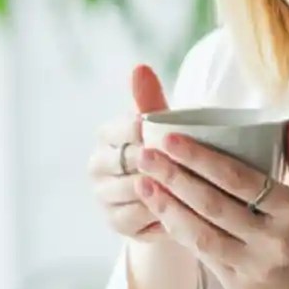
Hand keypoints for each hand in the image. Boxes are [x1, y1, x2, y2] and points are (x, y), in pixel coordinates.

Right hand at [87, 65, 171, 242]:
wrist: (167, 193)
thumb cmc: (166, 149)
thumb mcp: (161, 125)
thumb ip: (149, 99)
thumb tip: (140, 67)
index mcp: (105, 135)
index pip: (121, 128)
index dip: (143, 130)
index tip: (167, 132)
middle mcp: (97, 165)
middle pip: (128, 162)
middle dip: (157, 161)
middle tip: (187, 161)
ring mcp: (103, 195)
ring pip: (134, 190)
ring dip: (162, 188)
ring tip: (191, 184)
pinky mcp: (114, 221)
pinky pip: (139, 217)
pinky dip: (160, 212)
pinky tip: (183, 208)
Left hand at [135, 111, 288, 288]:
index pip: (239, 180)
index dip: (201, 158)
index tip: (172, 139)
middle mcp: (272, 241)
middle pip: (212, 205)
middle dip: (173, 177)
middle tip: (145, 155)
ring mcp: (253, 267)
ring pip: (201, 234)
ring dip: (167, 207)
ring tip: (143, 183)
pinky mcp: (238, 285)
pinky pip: (203, 255)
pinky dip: (180, 231)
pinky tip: (162, 210)